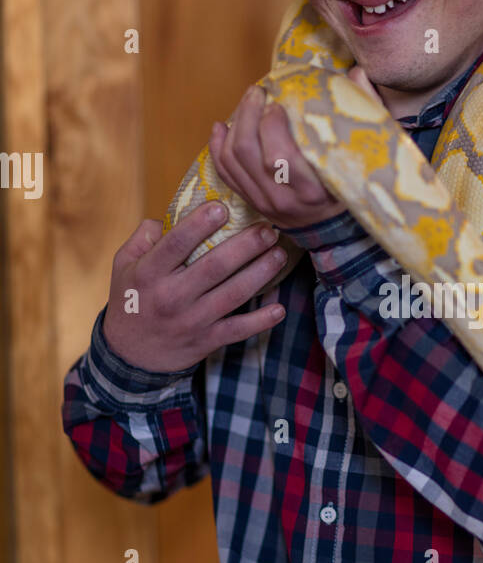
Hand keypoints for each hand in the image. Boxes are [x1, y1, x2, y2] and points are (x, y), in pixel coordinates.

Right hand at [101, 203, 289, 372]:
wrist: (130, 355)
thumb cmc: (131, 299)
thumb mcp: (123, 265)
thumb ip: (144, 236)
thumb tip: (173, 214)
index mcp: (149, 273)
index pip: (176, 244)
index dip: (200, 224)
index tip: (223, 207)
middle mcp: (171, 296)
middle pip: (215, 267)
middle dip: (246, 246)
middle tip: (268, 229)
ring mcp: (191, 320)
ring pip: (232, 294)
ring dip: (260, 273)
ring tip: (279, 254)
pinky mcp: (206, 340)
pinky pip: (237, 330)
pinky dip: (260, 321)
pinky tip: (279, 309)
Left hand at [209, 65, 379, 229]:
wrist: (335, 230)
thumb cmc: (354, 186)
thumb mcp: (369, 156)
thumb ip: (366, 114)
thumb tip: (357, 72)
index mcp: (313, 191)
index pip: (279, 158)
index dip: (271, 127)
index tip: (277, 104)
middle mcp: (284, 200)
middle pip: (248, 153)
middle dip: (247, 115)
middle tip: (257, 92)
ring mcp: (264, 203)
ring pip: (233, 160)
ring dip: (234, 124)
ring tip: (248, 102)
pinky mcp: (252, 203)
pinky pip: (225, 173)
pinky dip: (218, 146)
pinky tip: (221, 126)